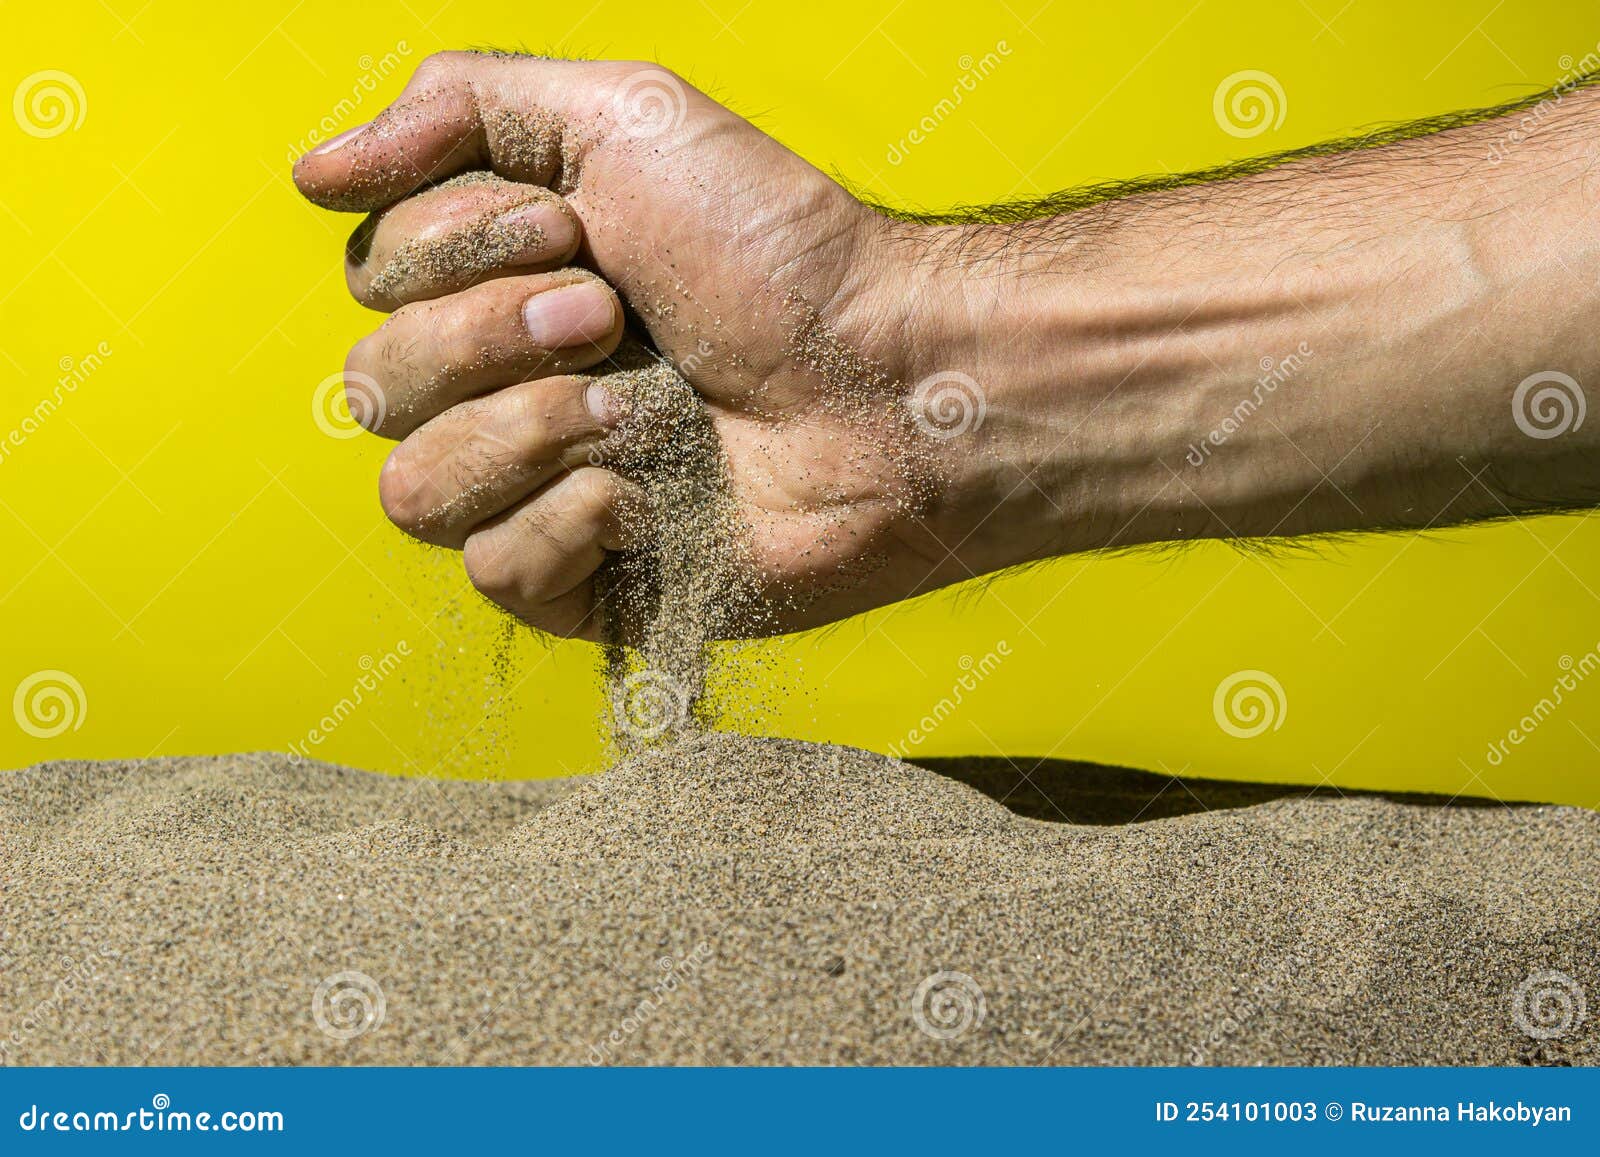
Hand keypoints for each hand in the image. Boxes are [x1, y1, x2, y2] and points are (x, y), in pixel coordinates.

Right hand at [294, 52, 1013, 638]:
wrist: (891, 383)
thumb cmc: (776, 250)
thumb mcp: (623, 116)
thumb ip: (460, 106)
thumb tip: (311, 172)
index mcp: (499, 287)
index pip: (373, 280)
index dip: (461, 251)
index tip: (583, 231)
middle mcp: (505, 391)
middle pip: (372, 386)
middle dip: (494, 337)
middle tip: (615, 319)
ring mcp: (541, 494)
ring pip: (411, 492)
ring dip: (531, 432)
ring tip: (642, 412)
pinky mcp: (585, 584)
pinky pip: (491, 569)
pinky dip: (573, 521)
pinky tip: (654, 498)